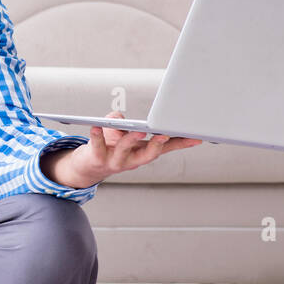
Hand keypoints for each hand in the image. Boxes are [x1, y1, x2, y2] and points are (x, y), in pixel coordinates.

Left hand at [77, 111, 202, 181]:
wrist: (87, 166)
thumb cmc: (109, 146)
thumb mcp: (121, 131)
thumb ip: (123, 121)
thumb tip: (122, 117)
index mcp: (143, 152)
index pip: (166, 147)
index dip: (181, 143)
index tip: (195, 137)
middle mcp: (132, 159)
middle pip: (149, 154)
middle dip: (157, 144)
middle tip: (165, 135)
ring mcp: (115, 160)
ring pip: (125, 150)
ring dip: (131, 139)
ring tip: (137, 131)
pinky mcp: (98, 157)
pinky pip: (98, 145)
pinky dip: (97, 134)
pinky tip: (96, 125)